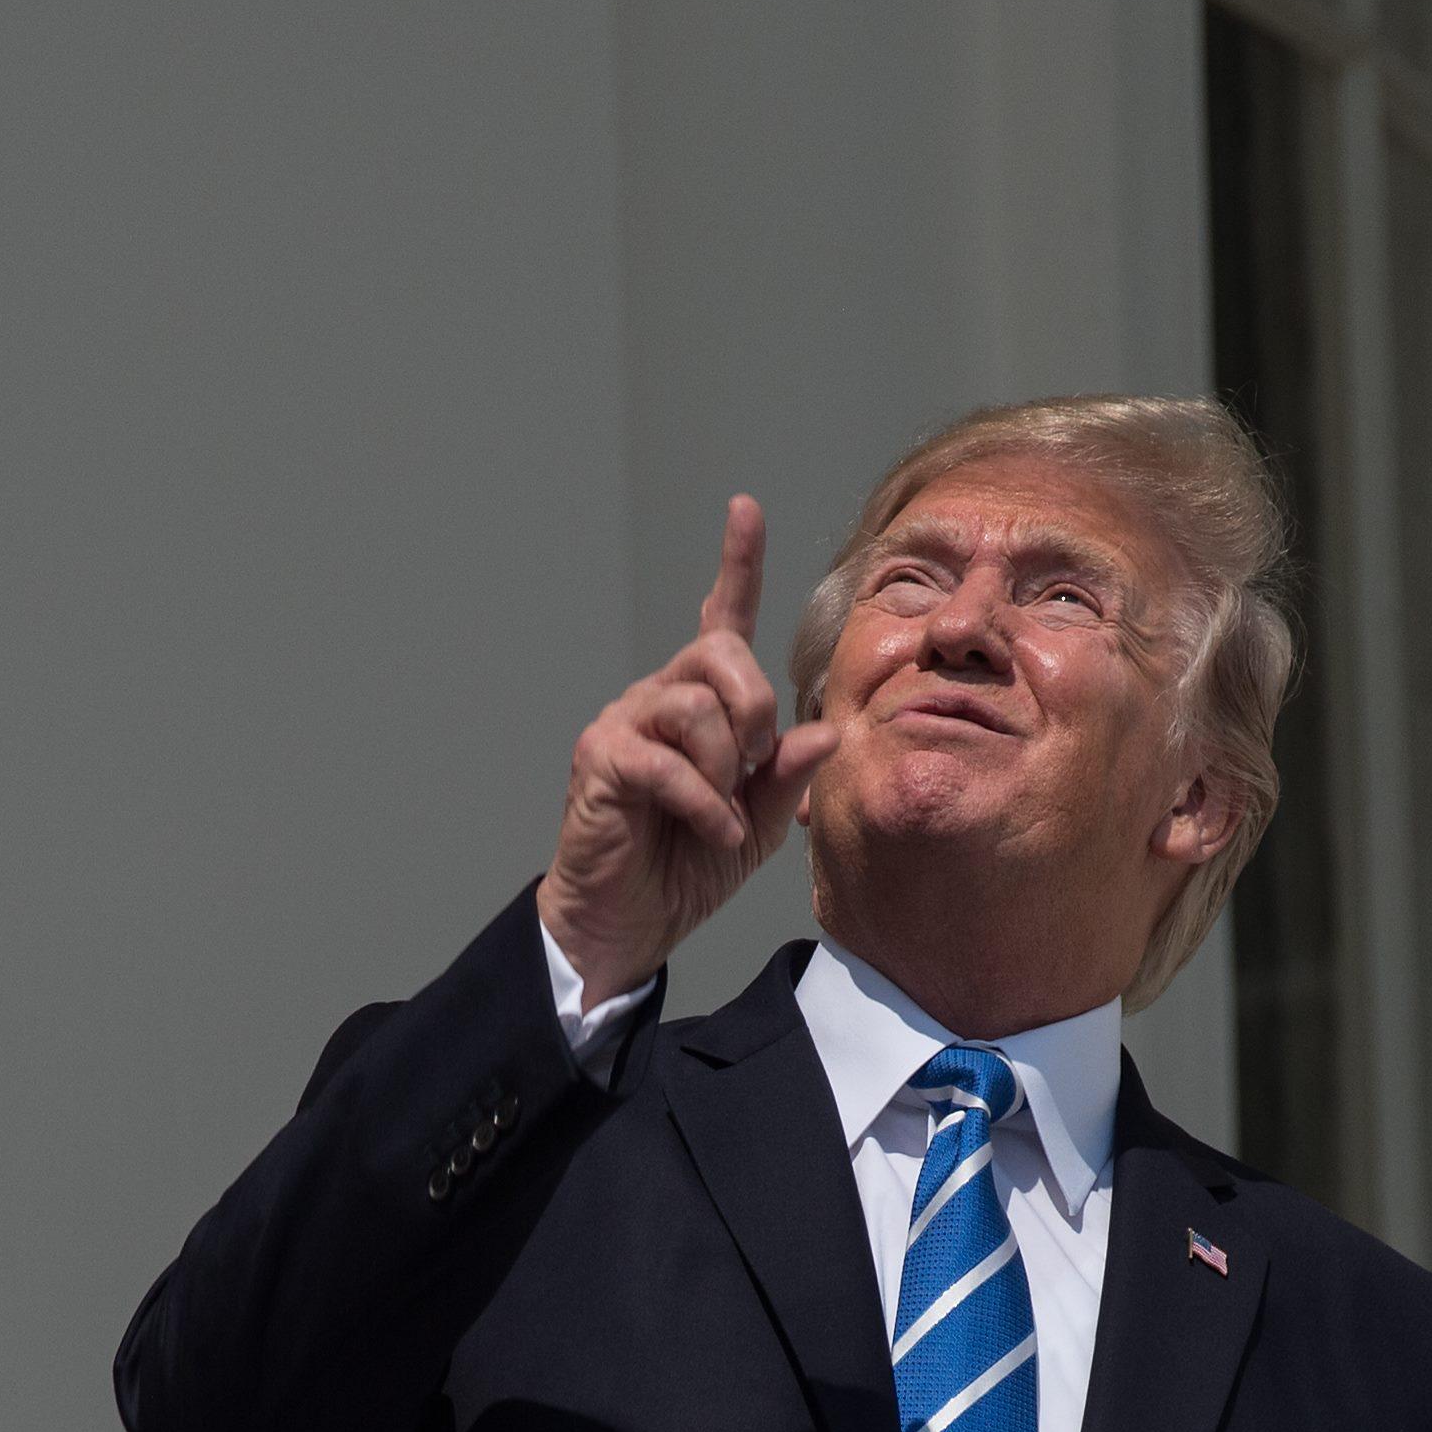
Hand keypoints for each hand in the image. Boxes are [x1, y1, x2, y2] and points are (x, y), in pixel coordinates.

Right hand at [540, 496, 842, 1004]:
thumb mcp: (758, 823)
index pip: (720, 619)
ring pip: (697, 706)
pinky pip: (669, 760)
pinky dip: (705, 803)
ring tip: (723, 815)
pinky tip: (713, 832)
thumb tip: (828, 728)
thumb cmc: (687, 866)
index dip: (736, 563)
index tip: (744, 508)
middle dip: (755, 711)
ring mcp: (625, 723)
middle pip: (722, 655)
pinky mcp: (603, 758)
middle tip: (751, 770)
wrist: (627, 923)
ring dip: (726, 769)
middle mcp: (658, 697)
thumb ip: (787, 775)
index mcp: (700, 702)